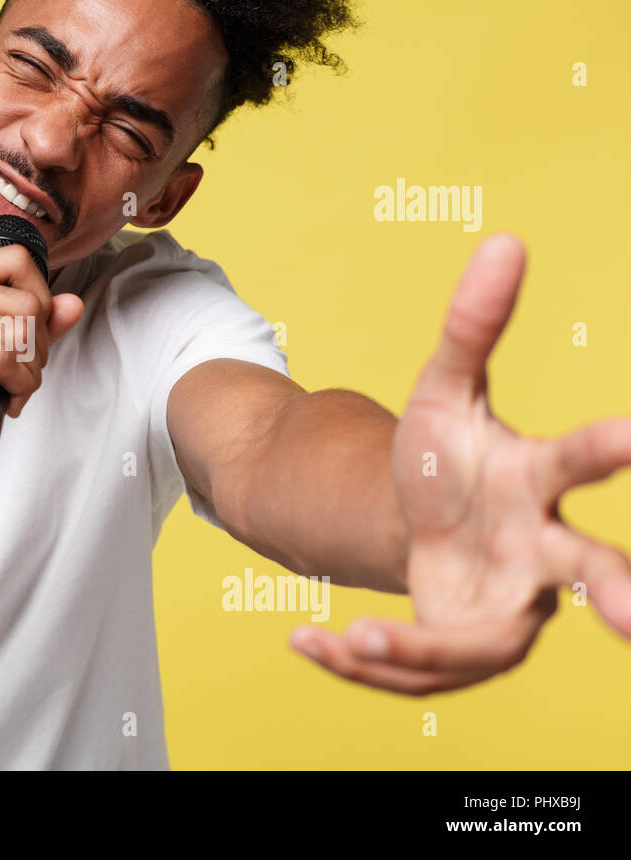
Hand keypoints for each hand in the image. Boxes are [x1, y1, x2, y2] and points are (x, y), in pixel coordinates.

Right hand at [0, 243, 83, 486]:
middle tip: (18, 376)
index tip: (29, 339)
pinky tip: (3, 400)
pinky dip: (17, 386)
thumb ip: (31, 322)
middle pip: (27, 302)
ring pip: (20, 332)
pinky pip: (3, 359)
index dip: (42, 301)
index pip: (18, 261)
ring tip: (8, 389)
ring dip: (28, 373)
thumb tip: (73, 304)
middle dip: (37, 349)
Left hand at [291, 233, 630, 693]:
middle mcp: (542, 550)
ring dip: (419, 645)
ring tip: (348, 635)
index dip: (609, 447)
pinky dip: (365, 660)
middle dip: (618, 591)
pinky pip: (425, 668)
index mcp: (537, 479)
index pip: (580, 460)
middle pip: (590, 570)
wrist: (427, 519)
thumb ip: (471, 325)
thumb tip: (505, 239)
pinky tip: (308, 641)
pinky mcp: (469, 647)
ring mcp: (511, 608)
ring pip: (485, 645)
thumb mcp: (444, 389)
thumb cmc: (453, 453)